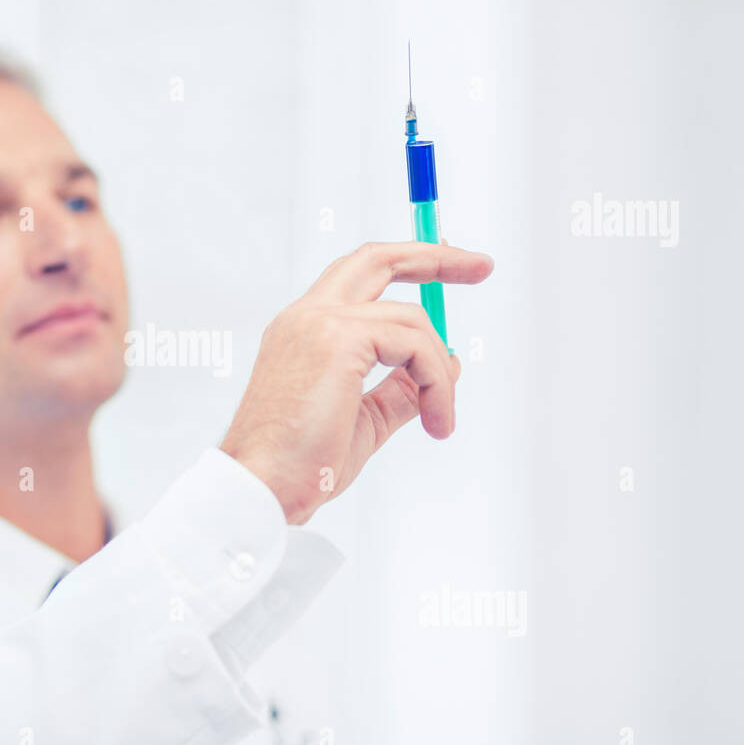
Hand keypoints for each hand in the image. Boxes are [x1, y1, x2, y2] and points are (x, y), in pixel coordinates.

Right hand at [219, 241, 493, 523]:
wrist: (263, 488)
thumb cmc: (300, 465)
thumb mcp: (363, 420)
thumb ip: (400, 390)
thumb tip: (448, 367)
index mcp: (303, 330)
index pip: (358, 279)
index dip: (403, 266)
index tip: (444, 265)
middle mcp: (306, 316)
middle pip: (378, 259)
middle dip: (435, 256)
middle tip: (480, 266)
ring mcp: (319, 323)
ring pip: (411, 319)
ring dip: (441, 371)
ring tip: (441, 420)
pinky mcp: (338, 340)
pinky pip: (415, 346)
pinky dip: (438, 382)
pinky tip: (437, 420)